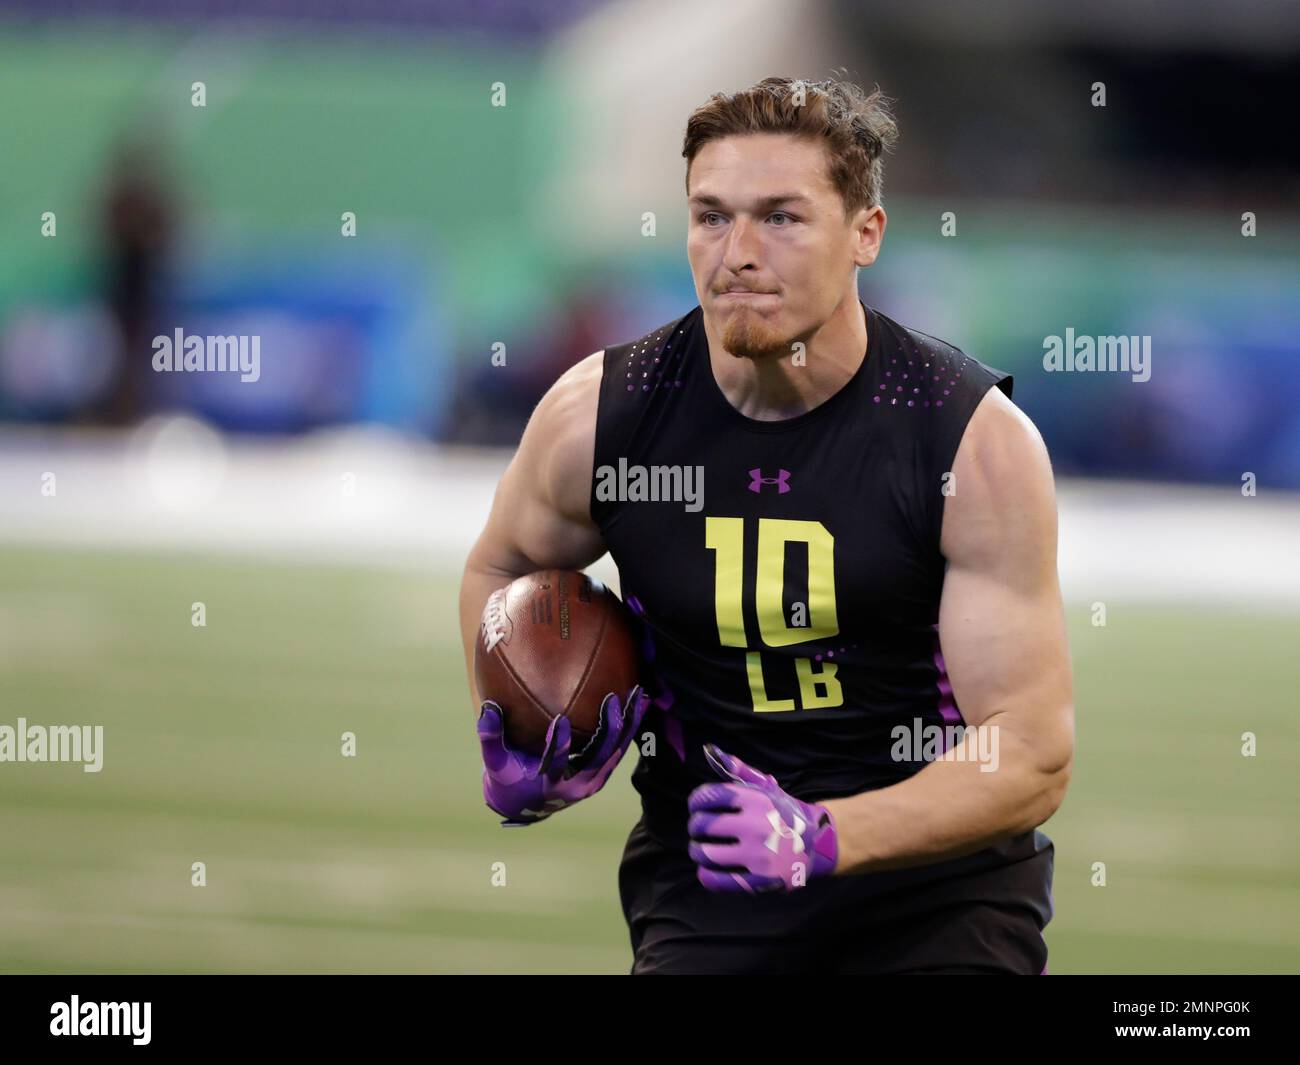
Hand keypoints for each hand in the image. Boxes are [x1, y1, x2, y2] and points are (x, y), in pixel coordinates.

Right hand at [477, 686, 649, 825]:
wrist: (527, 803)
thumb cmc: (508, 776)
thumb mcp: (495, 761)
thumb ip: (490, 736)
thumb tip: (488, 707)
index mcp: (549, 784)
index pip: (556, 764)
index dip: (560, 745)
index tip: (561, 719)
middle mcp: (576, 785)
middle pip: (599, 757)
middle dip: (608, 729)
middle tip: (612, 699)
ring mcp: (593, 781)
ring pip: (616, 752)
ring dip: (628, 725)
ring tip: (637, 695)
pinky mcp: (602, 774)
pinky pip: (620, 748)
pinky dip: (630, 727)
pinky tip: (640, 701)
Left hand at [687, 744, 837, 892]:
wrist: (817, 842)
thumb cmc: (784, 813)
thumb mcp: (768, 789)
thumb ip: (740, 772)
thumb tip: (712, 751)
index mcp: (755, 800)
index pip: (708, 796)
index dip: (695, 802)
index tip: (697, 808)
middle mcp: (756, 825)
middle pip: (702, 825)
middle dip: (696, 827)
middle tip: (699, 830)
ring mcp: (758, 855)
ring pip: (705, 854)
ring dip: (697, 851)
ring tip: (702, 849)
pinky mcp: (759, 880)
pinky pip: (718, 881)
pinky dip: (706, 876)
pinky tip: (707, 870)